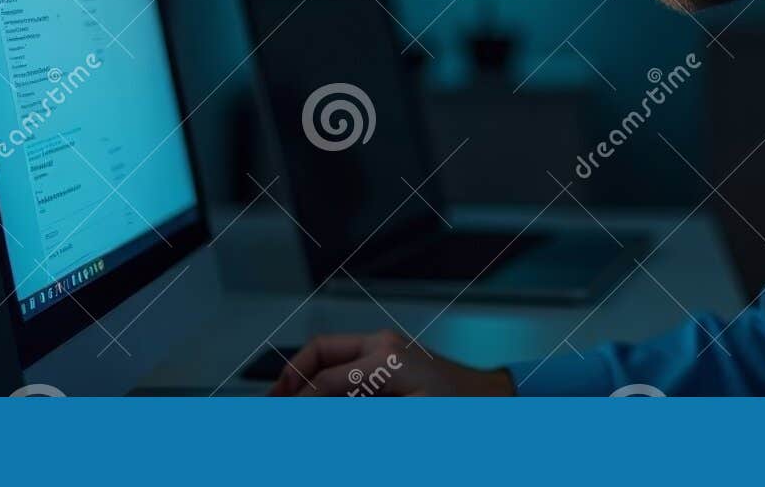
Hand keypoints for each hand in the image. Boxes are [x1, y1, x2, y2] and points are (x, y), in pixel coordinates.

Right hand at [267, 330, 514, 396]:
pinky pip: (348, 364)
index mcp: (385, 357)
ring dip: (306, 377)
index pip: (327, 380)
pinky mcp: (391, 358)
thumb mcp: (411, 416)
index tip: (283, 418)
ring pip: (330, 354)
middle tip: (272, 403)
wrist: (492, 400)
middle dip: (292, 377)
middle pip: (321, 352)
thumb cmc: (460, 408)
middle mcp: (383, 345)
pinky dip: (327, 380)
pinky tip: (319, 400)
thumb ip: (361, 412)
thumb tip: (322, 408)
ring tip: (286, 402)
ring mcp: (387, 348)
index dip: (302, 402)